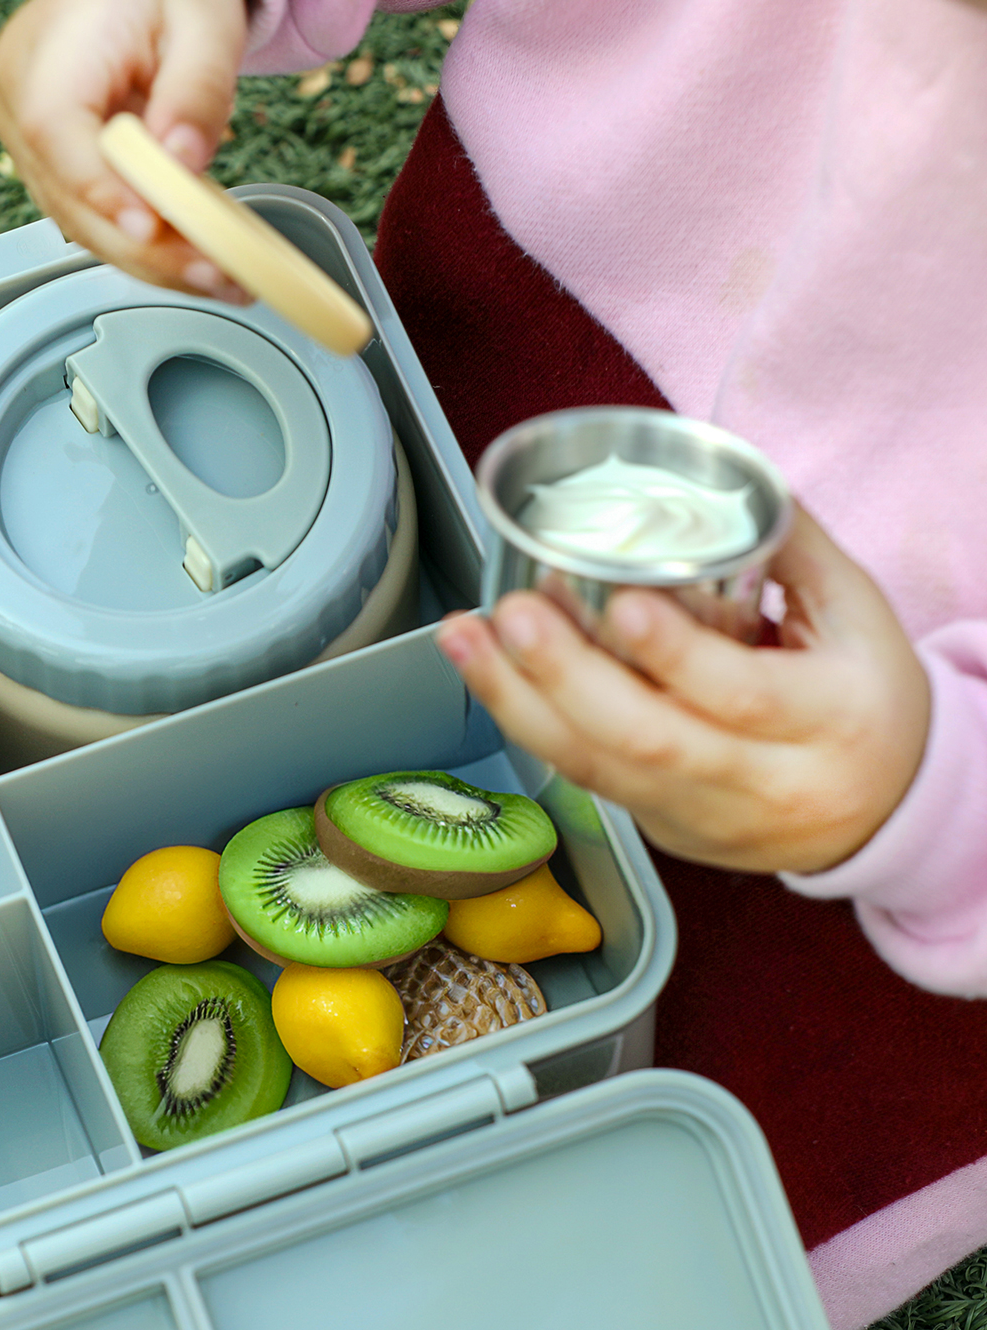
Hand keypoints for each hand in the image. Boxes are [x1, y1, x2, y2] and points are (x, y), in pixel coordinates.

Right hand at [0, 0, 247, 298]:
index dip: (103, 192)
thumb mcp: (199, 23)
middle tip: (218, 273)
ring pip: (85, 225)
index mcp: (44, 57)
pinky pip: (96, 221)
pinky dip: (146, 247)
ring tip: (220, 275)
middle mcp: (19, 106)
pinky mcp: (57, 172)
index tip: (152, 230)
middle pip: (72, 200)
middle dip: (149, 250)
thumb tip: (183, 159)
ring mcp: (32, 147)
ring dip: (153, 261)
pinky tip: (193, 259)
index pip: (56, 136)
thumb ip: (196, 88)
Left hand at [438, 508, 931, 874]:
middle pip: (650, 741)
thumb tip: (727, 478)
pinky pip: (586, 781)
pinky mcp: (662, 832)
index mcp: (829, 721)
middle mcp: (762, 782)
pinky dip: (530, 725)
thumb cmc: (866, 700)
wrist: (883, 812)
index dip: (676, 655)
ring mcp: (703, 816)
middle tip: (514, 612)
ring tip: (465, 639)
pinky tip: (488, 675)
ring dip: (518, 701)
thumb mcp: (857, 616)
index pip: (744, 696)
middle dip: (566, 676)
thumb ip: (794, 547)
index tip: (623, 604)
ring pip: (598, 770)